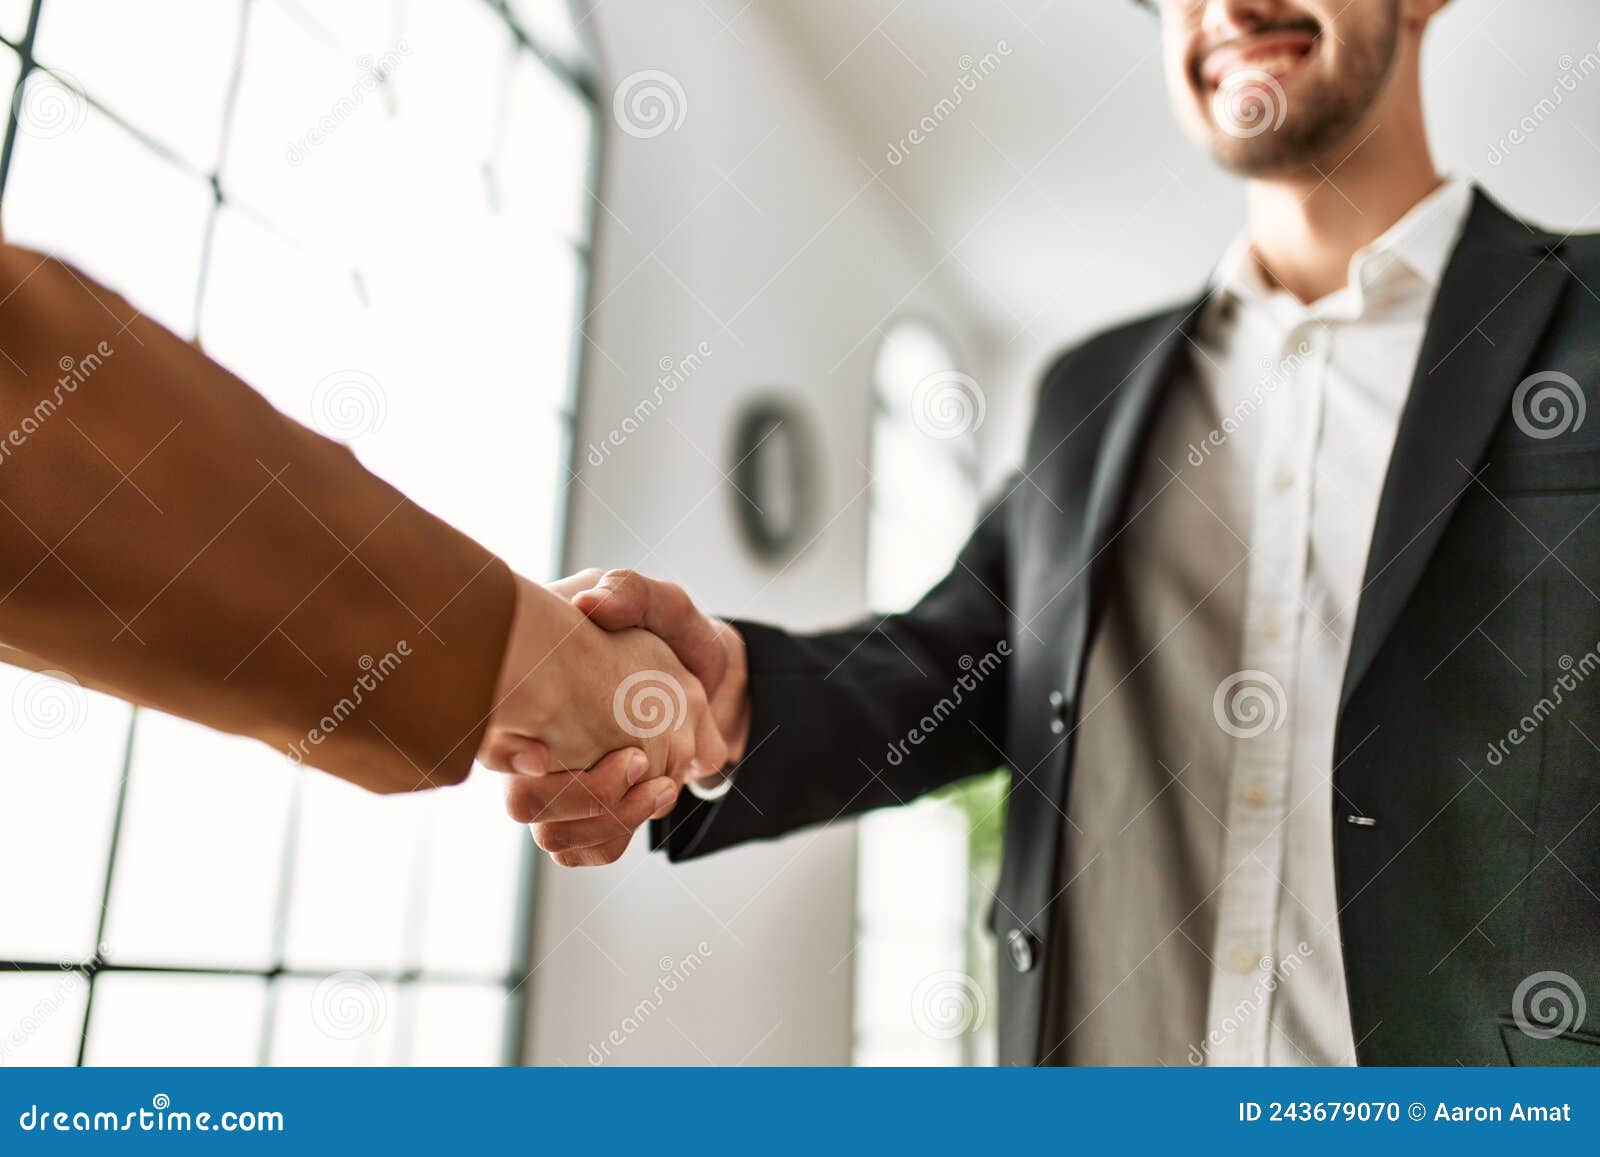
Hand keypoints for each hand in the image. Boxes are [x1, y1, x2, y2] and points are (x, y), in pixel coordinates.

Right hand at [503, 569, 749, 865]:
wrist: (702, 674)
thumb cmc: (670, 633)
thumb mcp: (656, 602)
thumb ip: (628, 594)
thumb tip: (590, 607)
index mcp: (537, 689)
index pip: (497, 738)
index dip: (510, 752)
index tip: (545, 752)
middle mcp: (537, 741)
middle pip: (524, 803)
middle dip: (586, 794)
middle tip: (638, 762)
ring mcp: (560, 780)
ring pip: (552, 835)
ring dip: (609, 819)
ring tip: (660, 785)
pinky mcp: (591, 809)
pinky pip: (581, 849)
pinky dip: (615, 836)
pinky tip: (653, 797)